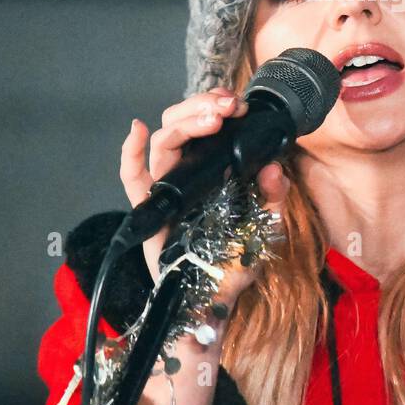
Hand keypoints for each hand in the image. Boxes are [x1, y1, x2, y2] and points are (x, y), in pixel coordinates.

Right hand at [120, 87, 292, 307]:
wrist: (212, 301)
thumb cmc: (235, 263)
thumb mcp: (265, 227)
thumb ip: (273, 197)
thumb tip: (275, 166)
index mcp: (212, 171)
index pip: (206, 126)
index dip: (216, 106)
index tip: (238, 104)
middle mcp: (186, 173)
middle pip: (181, 125)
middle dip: (201, 107)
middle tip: (227, 106)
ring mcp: (166, 189)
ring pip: (163, 142)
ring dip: (184, 121)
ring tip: (211, 117)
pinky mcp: (149, 209)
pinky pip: (132, 177)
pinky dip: (129, 152)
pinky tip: (137, 130)